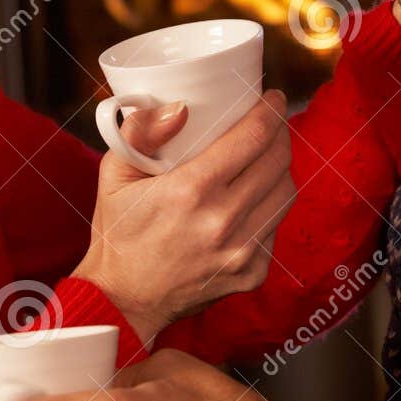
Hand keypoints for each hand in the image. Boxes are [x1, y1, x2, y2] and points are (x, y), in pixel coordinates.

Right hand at [74, 93, 294, 344]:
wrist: (122, 302)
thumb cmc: (117, 235)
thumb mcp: (113, 176)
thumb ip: (140, 132)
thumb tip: (181, 107)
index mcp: (191, 190)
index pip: (254, 137)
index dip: (271, 110)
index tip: (274, 97)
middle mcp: (224, 221)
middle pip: (278, 161)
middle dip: (280, 133)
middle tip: (271, 122)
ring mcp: (243, 252)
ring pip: (286, 193)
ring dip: (281, 168)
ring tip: (267, 156)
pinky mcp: (252, 274)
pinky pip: (275, 228)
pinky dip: (269, 208)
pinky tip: (254, 199)